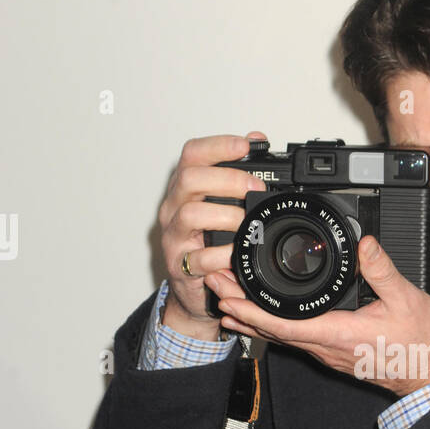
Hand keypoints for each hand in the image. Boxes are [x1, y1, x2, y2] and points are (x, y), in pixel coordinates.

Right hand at [158, 131, 268, 336]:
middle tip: (256, 189)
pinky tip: (237, 252)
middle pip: (189, 179)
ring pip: (190, 214)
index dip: (217, 146)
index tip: (244, 145)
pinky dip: (222, 254)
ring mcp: (174, 238)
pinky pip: (199, 258)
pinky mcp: (180, 267)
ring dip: (226, 215)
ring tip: (248, 223)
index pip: (191, 155)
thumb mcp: (221, 204)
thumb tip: (255, 138)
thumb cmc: (208, 244)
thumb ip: (236, 172)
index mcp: (184, 189)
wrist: (195, 290)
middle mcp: (173, 209)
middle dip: (228, 179)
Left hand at [205, 236, 429, 396]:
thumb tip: (363, 244)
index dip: (250, 308)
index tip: (228, 291)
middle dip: (238, 306)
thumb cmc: (421, 344)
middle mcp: (325, 347)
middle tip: (214, 281)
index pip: (282, 323)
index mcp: (337, 334)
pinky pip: (292, 337)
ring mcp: (326, 352)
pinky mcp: (332, 351)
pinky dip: (269, 323)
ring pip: (278, 335)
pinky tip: (258, 316)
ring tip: (225, 295)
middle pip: (270, 329)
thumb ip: (382, 270)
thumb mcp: (407, 299)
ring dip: (250, 315)